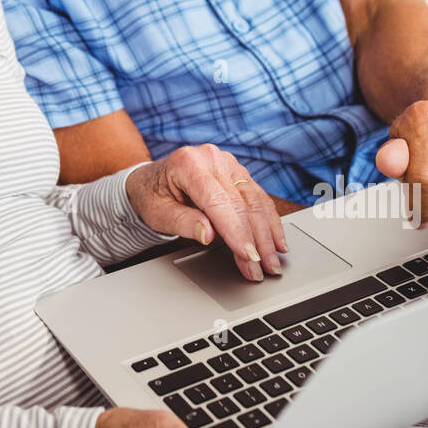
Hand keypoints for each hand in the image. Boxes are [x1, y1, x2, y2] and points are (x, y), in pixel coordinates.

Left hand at [125, 144, 287, 279]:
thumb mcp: (157, 213)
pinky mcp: (238, 172)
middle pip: (241, 203)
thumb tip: (208, 234)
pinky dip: (269, 221)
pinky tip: (277, 241)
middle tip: (263, 269)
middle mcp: (212, 158)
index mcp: (188, 164)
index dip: (236, 231)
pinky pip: (258, 197)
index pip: (219, 202)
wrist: (151, 180)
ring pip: (255, 201)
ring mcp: (227, 163)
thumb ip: (182, 222)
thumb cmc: (152, 196)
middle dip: (255, 240)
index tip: (248, 256)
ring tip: (273, 261)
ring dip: (267, 234)